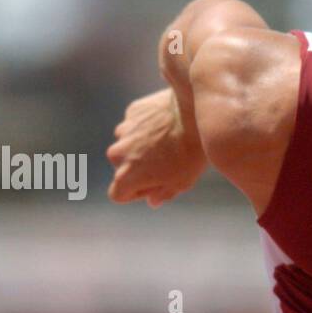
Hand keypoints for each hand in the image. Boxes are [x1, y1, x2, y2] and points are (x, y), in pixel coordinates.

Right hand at [107, 89, 207, 206]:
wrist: (194, 113)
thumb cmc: (190, 153)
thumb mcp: (182, 182)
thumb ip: (163, 194)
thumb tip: (153, 200)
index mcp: (126, 176)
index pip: (118, 194)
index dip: (136, 193)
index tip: (154, 186)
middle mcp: (117, 153)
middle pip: (122, 169)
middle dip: (139, 169)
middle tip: (167, 164)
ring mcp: (123, 130)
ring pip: (129, 145)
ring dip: (143, 147)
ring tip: (170, 143)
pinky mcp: (132, 112)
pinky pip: (136, 125)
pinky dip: (148, 128)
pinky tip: (169, 126)